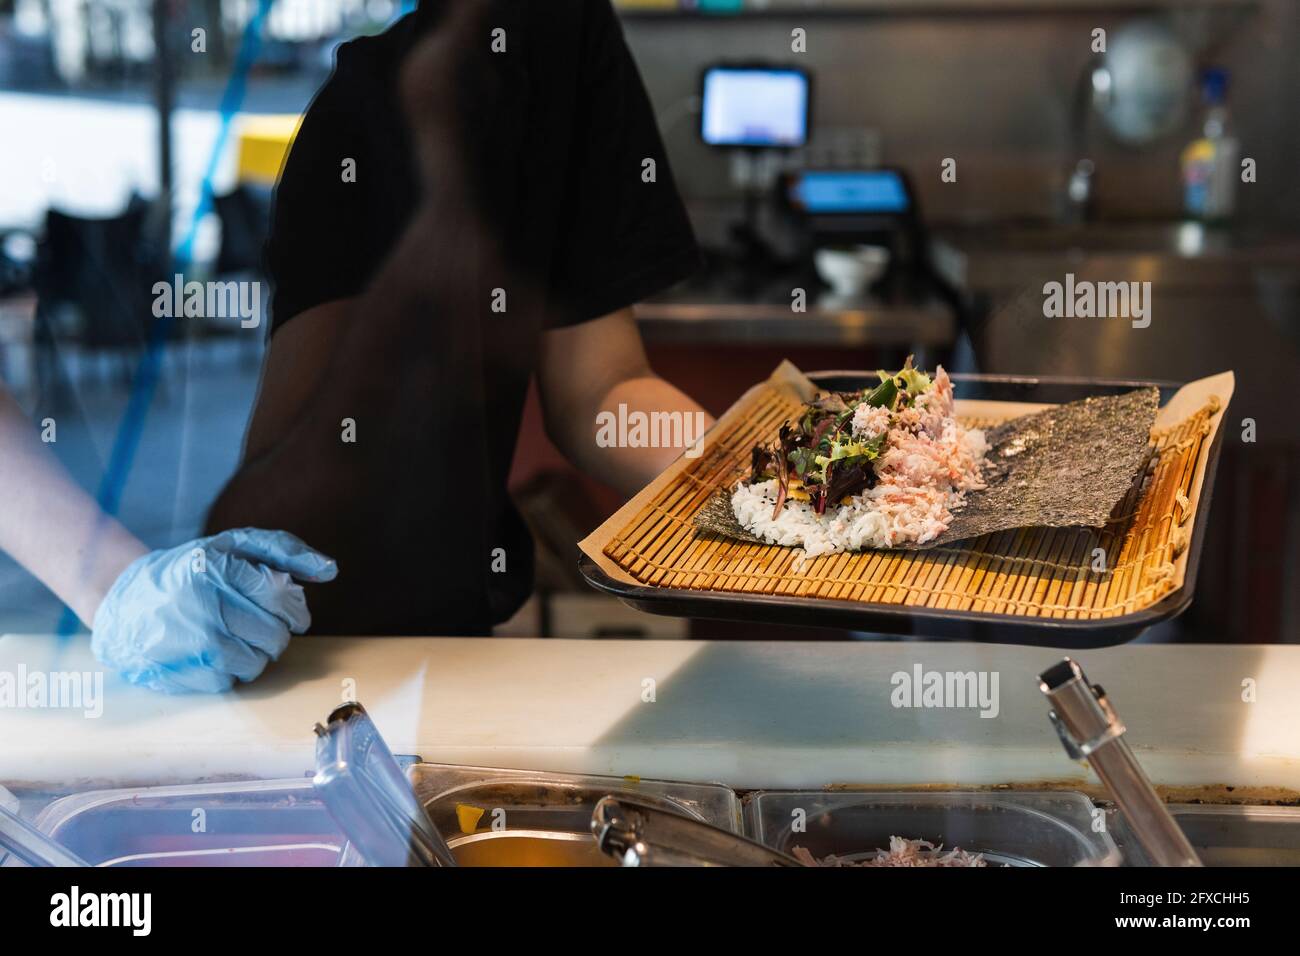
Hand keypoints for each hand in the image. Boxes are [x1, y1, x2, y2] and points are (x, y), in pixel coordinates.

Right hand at [91, 528, 337, 693]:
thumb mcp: (232, 546)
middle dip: (275, 632)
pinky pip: (233, 681)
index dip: (295, 610)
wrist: (123, 604)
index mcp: (216, 568)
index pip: (282, 599)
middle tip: (259, 624)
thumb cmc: (191, 571)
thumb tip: (331, 570)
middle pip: (274, 636)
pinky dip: (233, 670)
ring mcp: (191, 643)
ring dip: (257, 653)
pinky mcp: (182, 673)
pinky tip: (216, 651)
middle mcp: (202, 606)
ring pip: (258, 663)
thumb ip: (284, 550)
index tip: (290, 613)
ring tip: (237, 636)